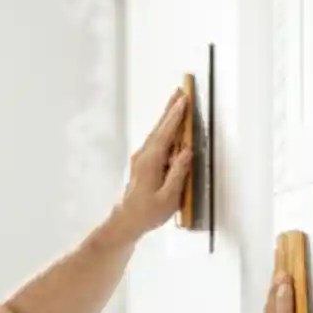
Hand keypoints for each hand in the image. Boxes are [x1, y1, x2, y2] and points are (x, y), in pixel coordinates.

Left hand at [115, 89, 192, 239]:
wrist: (126, 222)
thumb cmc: (148, 212)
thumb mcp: (168, 197)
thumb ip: (179, 173)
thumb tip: (187, 151)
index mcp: (151, 162)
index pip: (166, 133)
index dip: (176, 115)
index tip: (184, 99)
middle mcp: (143, 156)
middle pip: (159, 127)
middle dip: (170, 109)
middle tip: (180, 91)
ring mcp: (140, 159)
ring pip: (156, 133)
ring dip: (167, 117)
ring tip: (176, 103)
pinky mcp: (141, 164)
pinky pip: (155, 141)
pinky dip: (163, 130)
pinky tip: (169, 129)